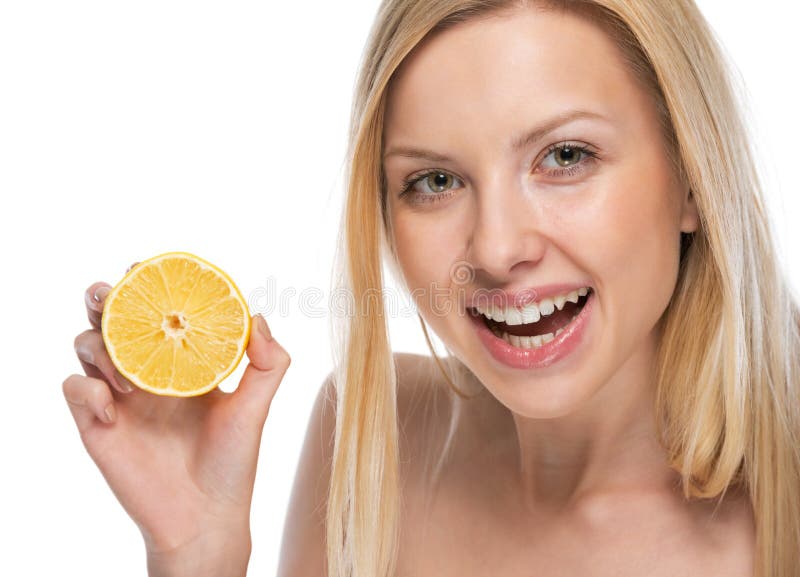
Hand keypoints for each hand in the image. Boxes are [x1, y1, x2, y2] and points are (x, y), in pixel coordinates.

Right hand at [63, 275, 290, 572]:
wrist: (205, 516)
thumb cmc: (232, 460)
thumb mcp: (257, 406)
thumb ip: (268, 361)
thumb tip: (257, 316)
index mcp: (180, 360)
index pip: (157, 310)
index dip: (149, 286)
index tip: (151, 269)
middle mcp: (146, 370)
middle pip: (112, 317)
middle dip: (106, 296)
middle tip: (114, 293)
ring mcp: (118, 395)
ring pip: (86, 344)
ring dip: (101, 344)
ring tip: (132, 376)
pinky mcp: (96, 423)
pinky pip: (73, 388)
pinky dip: (87, 388)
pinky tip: (116, 407)